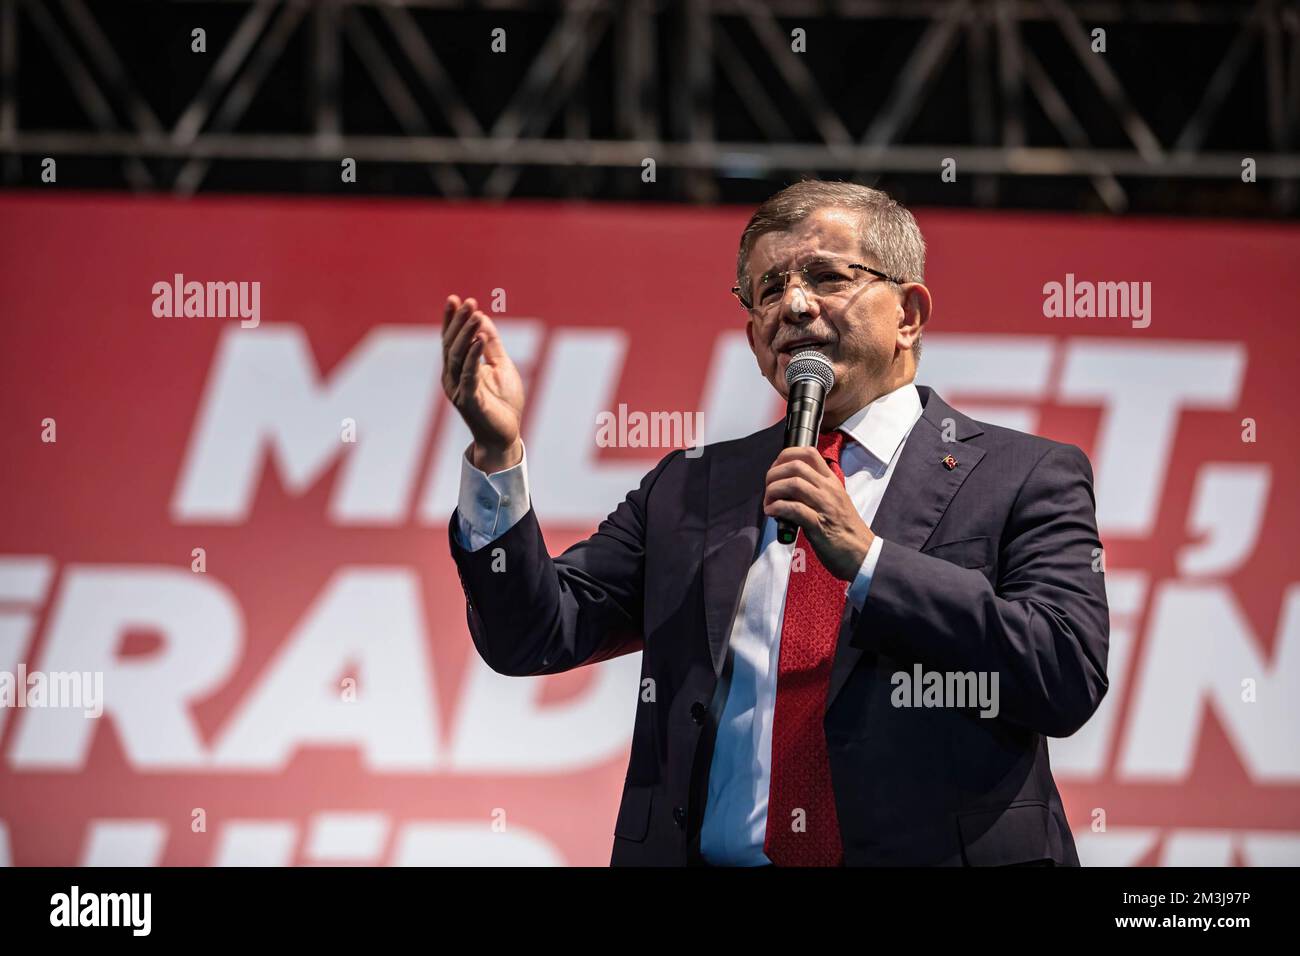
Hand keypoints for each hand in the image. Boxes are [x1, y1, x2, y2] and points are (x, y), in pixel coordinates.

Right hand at [441, 294, 524, 472]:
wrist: (506, 435)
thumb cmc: (503, 402)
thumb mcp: (500, 366)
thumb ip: (492, 344)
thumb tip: (483, 317)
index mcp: (457, 369)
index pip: (450, 339)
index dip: (451, 319)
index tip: (454, 298)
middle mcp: (452, 377)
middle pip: (451, 344)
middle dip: (459, 321)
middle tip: (468, 301)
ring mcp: (458, 389)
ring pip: (457, 356)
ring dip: (466, 332)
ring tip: (475, 313)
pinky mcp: (469, 400)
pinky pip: (469, 374)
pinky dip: (473, 355)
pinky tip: (479, 338)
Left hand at [763, 446, 874, 580]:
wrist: (862, 554)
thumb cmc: (846, 532)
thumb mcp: (834, 502)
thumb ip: (815, 491)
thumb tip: (787, 487)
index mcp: (831, 482)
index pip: (809, 453)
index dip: (785, 456)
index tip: (775, 469)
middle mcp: (829, 490)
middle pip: (796, 466)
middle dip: (774, 474)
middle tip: (768, 489)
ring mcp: (825, 506)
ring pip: (793, 484)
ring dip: (773, 491)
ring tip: (769, 503)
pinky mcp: (819, 525)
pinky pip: (794, 509)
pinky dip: (778, 508)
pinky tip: (772, 512)